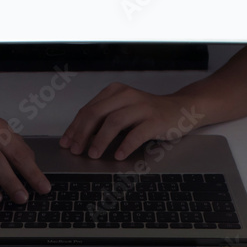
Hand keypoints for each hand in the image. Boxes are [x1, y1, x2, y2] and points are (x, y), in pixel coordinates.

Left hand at [60, 84, 196, 160]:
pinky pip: (137, 134)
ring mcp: (142, 107)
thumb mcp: (122, 112)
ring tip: (93, 154)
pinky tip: (118, 155)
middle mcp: (127, 96)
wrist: (180, 110)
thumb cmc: (148, 114)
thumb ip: (103, 120)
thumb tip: (79, 139)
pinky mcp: (155, 120)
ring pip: (114, 122)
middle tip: (76, 150)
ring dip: (100, 140)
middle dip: (83, 134)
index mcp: (115, 92)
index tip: (66, 143)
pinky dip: (125, 145)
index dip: (75, 127)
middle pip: (97, 114)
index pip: (88, 109)